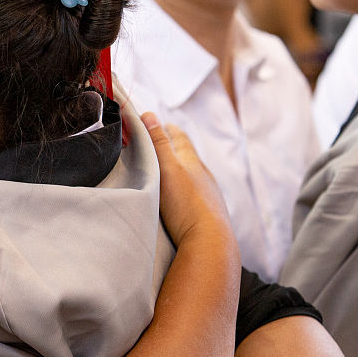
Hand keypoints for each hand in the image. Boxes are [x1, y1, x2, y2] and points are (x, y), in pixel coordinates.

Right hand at [141, 112, 232, 245]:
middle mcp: (202, 175)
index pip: (178, 136)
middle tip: (153, 144)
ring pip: (190, 176)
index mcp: (192, 161)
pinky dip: (181, 191)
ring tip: (161, 173)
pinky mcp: (205, 214)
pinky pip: (192, 196)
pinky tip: (175, 200)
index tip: (151, 123)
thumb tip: (149, 114)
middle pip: (185, 155)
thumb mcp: (168, 168)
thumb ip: (158, 142)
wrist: (208, 242)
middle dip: (170, 147)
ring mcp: (206, 195)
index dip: (164, 128)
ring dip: (176, 171)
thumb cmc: (187, 204)